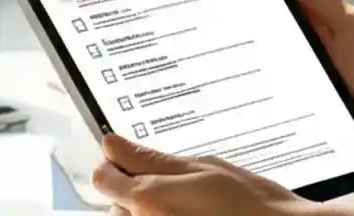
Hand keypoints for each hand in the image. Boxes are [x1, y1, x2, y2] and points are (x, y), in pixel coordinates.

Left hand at [93, 132, 349, 215]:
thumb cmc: (250, 204)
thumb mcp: (203, 167)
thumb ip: (151, 159)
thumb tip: (114, 144)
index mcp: (147, 198)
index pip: (104, 177)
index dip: (117, 163)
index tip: (131, 159)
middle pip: (117, 202)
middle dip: (137, 190)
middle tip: (179, 186)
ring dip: (150, 210)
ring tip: (191, 207)